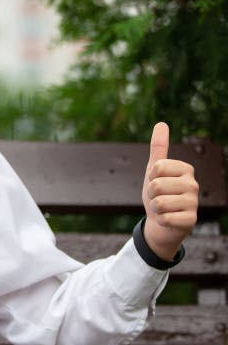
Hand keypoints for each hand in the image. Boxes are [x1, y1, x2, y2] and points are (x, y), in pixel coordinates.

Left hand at [141, 122, 198, 260]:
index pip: (157, 167)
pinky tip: (168, 219)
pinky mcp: (191, 220)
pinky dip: (161, 220)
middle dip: (150, 195)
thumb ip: (159, 147)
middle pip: (156, 185)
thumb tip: (161, 123)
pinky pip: (165, 218)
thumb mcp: (155, 169)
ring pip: (159, 203)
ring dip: (155, 208)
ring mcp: (194, 203)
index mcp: (186, 169)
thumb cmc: (158, 193)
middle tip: (158, 198)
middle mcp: (193, 184)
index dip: (150, 177)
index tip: (156, 181)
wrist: (161, 221)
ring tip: (162, 208)